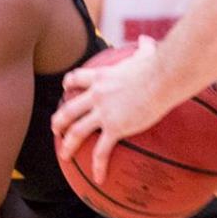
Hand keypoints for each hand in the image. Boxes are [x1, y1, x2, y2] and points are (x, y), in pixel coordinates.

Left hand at [51, 37, 172, 183]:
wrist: (161, 79)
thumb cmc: (157, 66)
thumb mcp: (146, 53)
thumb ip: (143, 48)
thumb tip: (147, 40)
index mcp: (102, 77)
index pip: (76, 79)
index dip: (68, 85)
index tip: (66, 90)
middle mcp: (96, 95)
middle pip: (68, 109)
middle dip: (59, 120)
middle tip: (56, 129)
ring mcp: (103, 112)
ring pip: (76, 130)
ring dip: (67, 144)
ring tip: (64, 155)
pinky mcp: (114, 128)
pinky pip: (101, 150)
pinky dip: (97, 165)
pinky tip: (98, 177)